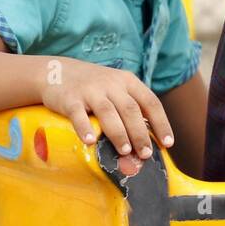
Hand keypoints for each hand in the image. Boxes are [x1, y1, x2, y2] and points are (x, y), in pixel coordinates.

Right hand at [37, 57, 173, 171]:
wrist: (56, 71)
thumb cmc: (94, 86)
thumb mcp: (117, 87)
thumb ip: (131, 107)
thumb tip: (149, 139)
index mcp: (128, 81)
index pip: (151, 102)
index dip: (161, 123)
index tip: (168, 143)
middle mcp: (111, 84)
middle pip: (131, 110)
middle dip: (140, 134)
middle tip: (145, 154)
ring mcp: (90, 90)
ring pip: (108, 113)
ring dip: (118, 134)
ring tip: (125, 151)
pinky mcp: (70, 98)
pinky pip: (78, 115)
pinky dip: (85, 128)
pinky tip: (90, 141)